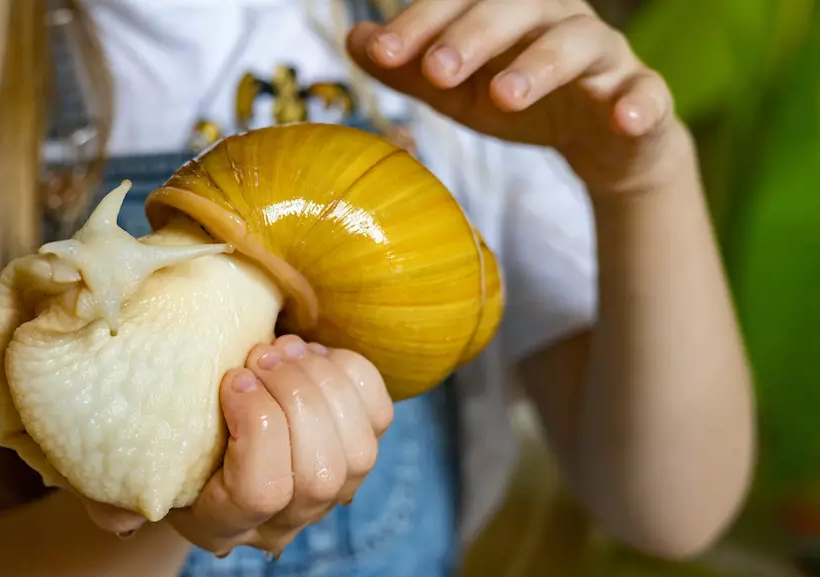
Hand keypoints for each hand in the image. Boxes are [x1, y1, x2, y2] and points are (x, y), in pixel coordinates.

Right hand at [166, 335, 393, 557]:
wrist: (208, 442)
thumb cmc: (172, 437)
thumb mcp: (150, 447)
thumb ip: (147, 450)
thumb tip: (154, 451)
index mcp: (223, 524)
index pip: (262, 492)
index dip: (256, 425)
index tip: (232, 380)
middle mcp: (285, 521)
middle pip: (320, 474)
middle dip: (295, 396)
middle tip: (261, 355)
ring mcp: (329, 496)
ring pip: (359, 452)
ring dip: (324, 383)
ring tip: (285, 348)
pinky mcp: (358, 456)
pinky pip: (379, 417)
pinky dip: (351, 375)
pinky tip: (313, 355)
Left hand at [346, 0, 683, 193]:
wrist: (597, 140)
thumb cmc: (519, 101)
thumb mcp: (457, 90)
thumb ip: (409, 68)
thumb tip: (353, 39)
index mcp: (508, 10)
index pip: (461, 0)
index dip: (420, 21)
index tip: (380, 52)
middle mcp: (556, 18)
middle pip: (517, 9)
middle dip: (473, 36)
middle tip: (436, 70)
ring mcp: (602, 55)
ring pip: (577, 43)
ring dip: (539, 66)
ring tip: (504, 97)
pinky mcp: (640, 94)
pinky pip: (646, 91)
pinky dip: (637, 102)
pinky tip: (622, 117)